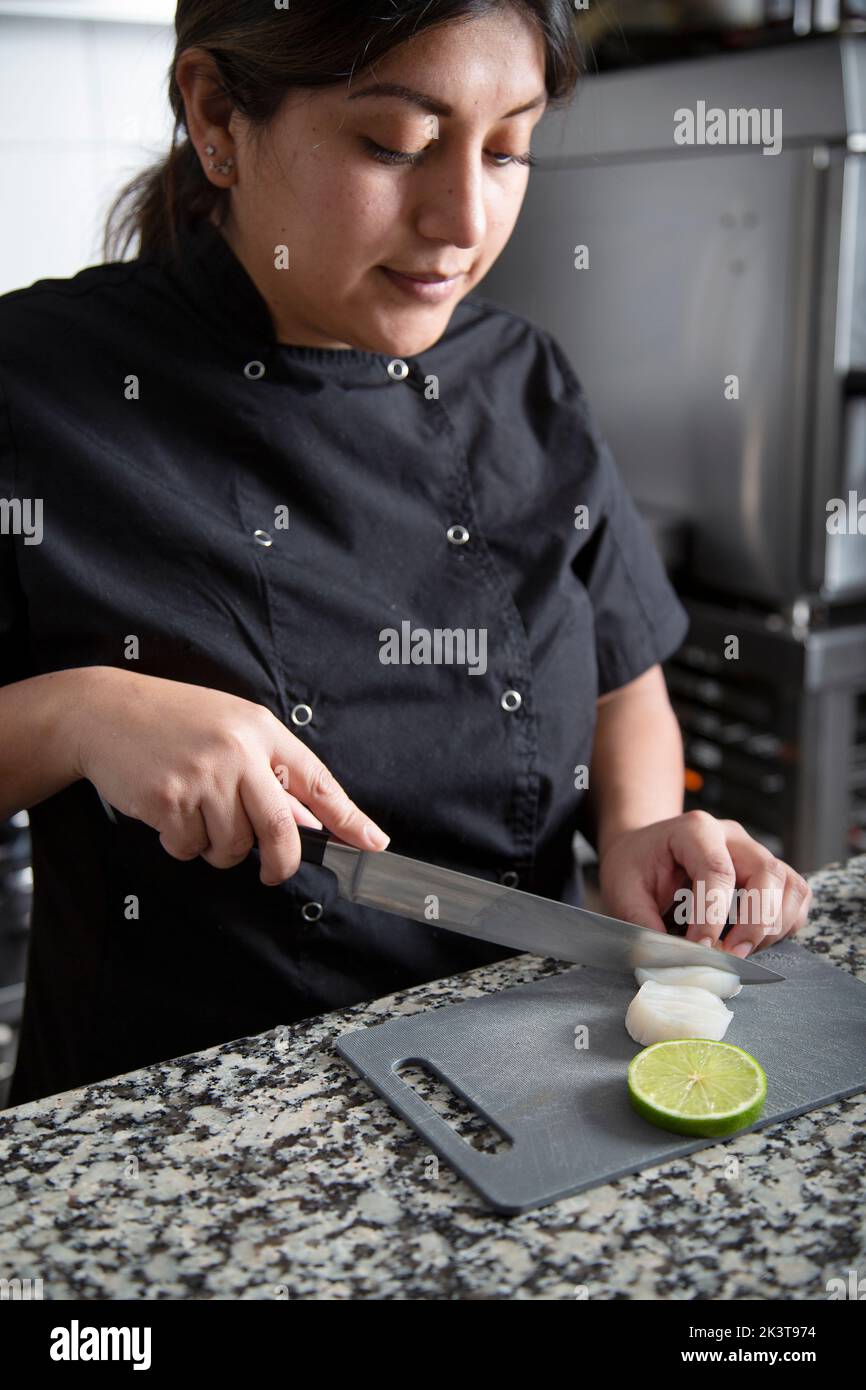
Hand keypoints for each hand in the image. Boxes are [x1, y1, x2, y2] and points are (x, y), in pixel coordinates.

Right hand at [72, 667, 389, 884]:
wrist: (102, 712)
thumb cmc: (172, 722)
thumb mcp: (229, 731)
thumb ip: (269, 774)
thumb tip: (309, 822)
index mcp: (261, 731)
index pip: (318, 781)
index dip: (349, 818)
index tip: (374, 844)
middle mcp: (238, 751)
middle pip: (280, 830)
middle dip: (281, 864)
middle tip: (270, 873)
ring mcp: (203, 776)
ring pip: (231, 847)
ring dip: (216, 848)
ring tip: (195, 812)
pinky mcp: (169, 799)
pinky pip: (190, 849)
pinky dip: (182, 844)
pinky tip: (168, 812)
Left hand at [597, 809, 811, 955]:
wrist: (644, 849)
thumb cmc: (635, 865)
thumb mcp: (622, 889)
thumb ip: (642, 922)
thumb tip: (666, 960)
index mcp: (695, 830)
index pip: (718, 870)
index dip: (713, 915)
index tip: (701, 949)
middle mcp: (732, 837)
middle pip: (767, 872)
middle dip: (754, 922)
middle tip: (729, 956)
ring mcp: (755, 852)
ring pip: (790, 885)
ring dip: (773, 926)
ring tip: (740, 951)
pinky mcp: (768, 873)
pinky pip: (795, 896)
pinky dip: (784, 924)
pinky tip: (754, 941)